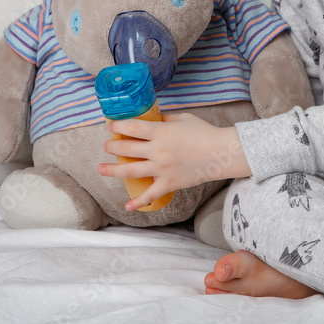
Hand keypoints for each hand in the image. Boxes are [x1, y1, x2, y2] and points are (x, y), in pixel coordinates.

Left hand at [98, 112, 250, 210]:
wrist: (222, 153)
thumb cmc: (204, 132)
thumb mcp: (183, 118)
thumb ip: (164, 119)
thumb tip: (151, 120)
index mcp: (161, 132)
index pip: (132, 128)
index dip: (118, 126)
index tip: (111, 125)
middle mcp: (158, 151)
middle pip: (127, 149)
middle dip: (112, 146)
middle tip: (107, 145)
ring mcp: (162, 169)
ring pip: (131, 171)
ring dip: (113, 170)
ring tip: (101, 168)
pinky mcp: (169, 183)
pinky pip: (150, 194)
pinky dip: (138, 202)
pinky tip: (127, 205)